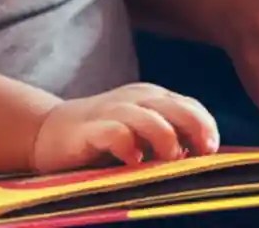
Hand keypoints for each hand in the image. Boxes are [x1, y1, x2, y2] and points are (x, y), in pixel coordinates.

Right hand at [31, 83, 218, 172]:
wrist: (48, 131)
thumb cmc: (104, 137)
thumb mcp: (142, 132)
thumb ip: (169, 136)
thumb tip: (200, 155)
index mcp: (153, 97)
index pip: (191, 106)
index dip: (206, 127)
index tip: (210, 151)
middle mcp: (137, 99)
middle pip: (178, 108)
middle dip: (196, 131)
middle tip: (200, 155)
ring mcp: (112, 111)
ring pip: (151, 118)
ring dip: (166, 140)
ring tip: (166, 159)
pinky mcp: (90, 129)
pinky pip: (116, 133)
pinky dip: (129, 146)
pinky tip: (132, 160)